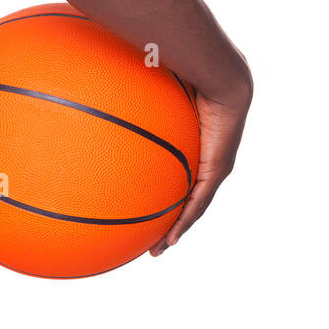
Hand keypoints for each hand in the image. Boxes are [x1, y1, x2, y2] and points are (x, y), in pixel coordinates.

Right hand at [150, 82, 250, 254]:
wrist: (222, 79)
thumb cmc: (187, 80)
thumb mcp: (157, 99)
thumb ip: (136, 105)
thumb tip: (106, 102)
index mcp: (194, 147)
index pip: (180, 177)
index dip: (165, 196)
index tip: (147, 209)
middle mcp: (208, 161)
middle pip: (188, 200)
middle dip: (170, 223)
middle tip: (152, 241)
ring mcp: (215, 168)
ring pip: (194, 208)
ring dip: (175, 230)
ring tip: (158, 249)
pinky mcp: (217, 171)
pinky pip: (198, 203)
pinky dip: (184, 222)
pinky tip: (171, 239)